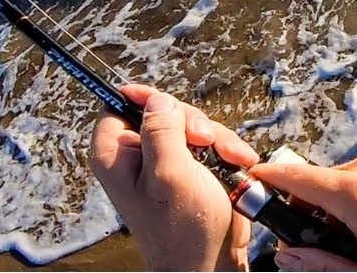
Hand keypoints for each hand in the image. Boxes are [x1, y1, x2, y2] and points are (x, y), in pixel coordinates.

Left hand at [90, 85, 259, 270]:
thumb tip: (157, 99)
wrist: (211, 262)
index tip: (168, 105)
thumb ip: (161, 132)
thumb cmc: (183, 230)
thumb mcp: (169, 175)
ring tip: (231, 158)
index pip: (118, 107)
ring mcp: (167, 161)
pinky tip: (238, 162)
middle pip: (163, 110)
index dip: (144, 99)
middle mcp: (138, 156)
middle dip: (192, 123)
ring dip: (217, 138)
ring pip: (192, 125)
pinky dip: (226, 149)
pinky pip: (210, 141)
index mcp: (117, 157)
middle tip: (205, 141)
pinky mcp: (193, 167)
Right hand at [251, 148, 356, 271]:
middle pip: (318, 183)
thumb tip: (285, 258)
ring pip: (347, 185)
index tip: (244, 195)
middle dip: (309, 215)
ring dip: (341, 214)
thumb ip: (324, 269)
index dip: (263, 185)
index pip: (290, 176)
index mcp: (355, 190)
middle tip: (319, 254)